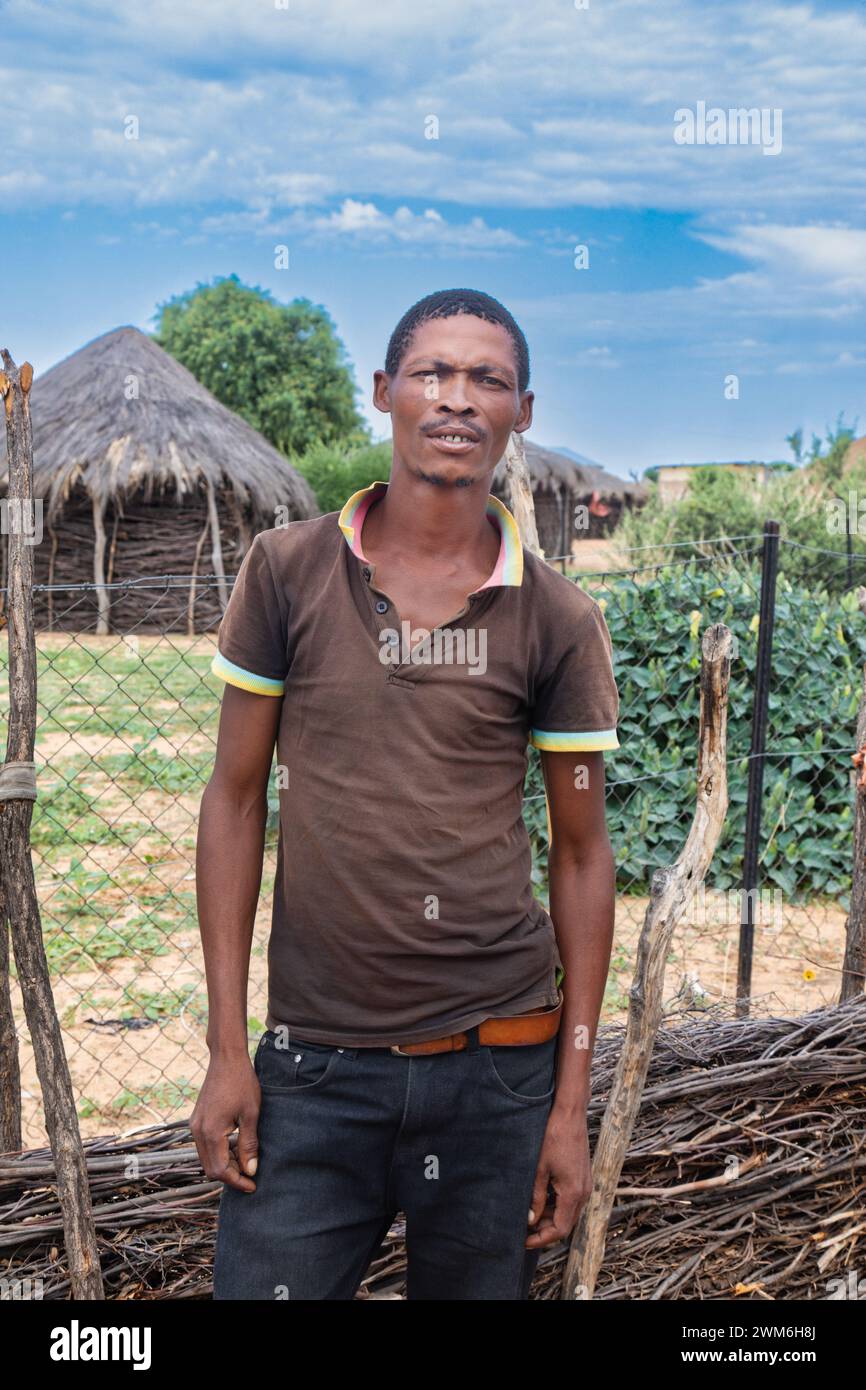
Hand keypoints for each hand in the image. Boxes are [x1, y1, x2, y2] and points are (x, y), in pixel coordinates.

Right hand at [191, 1054, 260, 1192]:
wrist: (226, 1058)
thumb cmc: (241, 1083)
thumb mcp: (251, 1114)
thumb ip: (249, 1144)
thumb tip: (251, 1170)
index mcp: (211, 1132)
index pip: (220, 1170)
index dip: (237, 1181)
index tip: (253, 1186)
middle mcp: (197, 1131)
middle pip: (210, 1168)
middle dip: (230, 1176)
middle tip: (250, 1177)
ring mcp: (195, 1125)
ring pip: (206, 1158)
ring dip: (224, 1165)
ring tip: (245, 1162)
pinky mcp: (197, 1120)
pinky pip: (205, 1146)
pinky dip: (219, 1153)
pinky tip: (235, 1148)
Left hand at [525, 1107, 591, 1248]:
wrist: (570, 1114)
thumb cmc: (553, 1137)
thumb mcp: (539, 1168)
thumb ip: (535, 1197)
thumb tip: (530, 1220)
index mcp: (573, 1193)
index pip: (560, 1229)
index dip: (542, 1239)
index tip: (524, 1241)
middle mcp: (584, 1193)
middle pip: (566, 1224)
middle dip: (545, 1230)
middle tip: (524, 1229)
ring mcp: (586, 1185)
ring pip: (569, 1213)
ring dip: (551, 1218)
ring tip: (529, 1215)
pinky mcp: (583, 1177)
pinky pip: (572, 1200)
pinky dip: (557, 1206)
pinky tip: (541, 1200)